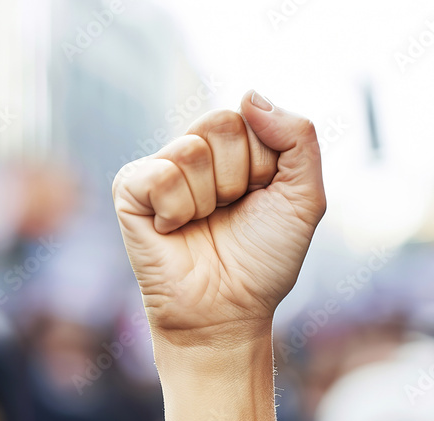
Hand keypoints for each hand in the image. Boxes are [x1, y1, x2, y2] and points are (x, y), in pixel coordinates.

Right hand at [112, 90, 325, 346]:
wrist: (227, 312)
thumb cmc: (263, 261)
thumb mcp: (303, 198)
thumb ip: (299, 139)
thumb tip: (249, 95)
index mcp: (236, 148)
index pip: (252, 117)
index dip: (265, 165)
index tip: (260, 200)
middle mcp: (197, 151)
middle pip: (221, 124)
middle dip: (237, 178)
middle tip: (229, 213)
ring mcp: (161, 168)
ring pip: (191, 150)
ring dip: (207, 199)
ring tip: (201, 225)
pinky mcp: (130, 191)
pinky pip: (159, 175)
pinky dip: (175, 209)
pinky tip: (173, 230)